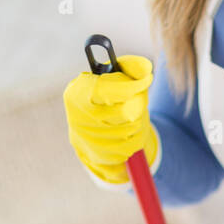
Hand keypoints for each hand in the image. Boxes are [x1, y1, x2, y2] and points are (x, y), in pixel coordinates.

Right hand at [63, 54, 158, 183]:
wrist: (92, 129)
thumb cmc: (106, 97)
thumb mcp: (114, 77)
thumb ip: (130, 67)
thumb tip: (146, 69)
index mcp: (76, 94)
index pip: (106, 89)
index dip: (130, 85)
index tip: (147, 79)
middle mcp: (78, 118)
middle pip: (125, 111)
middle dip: (138, 103)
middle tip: (139, 98)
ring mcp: (90, 140)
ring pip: (132, 128)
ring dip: (140, 119)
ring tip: (132, 113)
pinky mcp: (102, 156)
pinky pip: (132, 144)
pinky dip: (137, 135)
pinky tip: (129, 130)